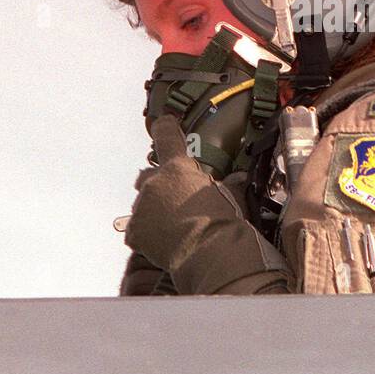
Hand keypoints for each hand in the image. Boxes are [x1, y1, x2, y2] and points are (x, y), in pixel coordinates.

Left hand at [125, 115, 244, 266]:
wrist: (209, 251)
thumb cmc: (223, 220)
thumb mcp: (231, 196)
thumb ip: (229, 184)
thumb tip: (239, 178)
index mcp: (177, 168)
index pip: (166, 136)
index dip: (164, 127)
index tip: (163, 122)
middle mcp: (154, 184)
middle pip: (146, 176)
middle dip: (158, 185)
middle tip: (174, 199)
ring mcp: (142, 208)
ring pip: (142, 204)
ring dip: (153, 211)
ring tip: (173, 227)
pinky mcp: (135, 231)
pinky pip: (137, 229)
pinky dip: (147, 234)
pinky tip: (163, 241)